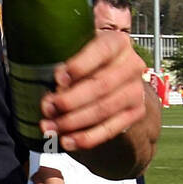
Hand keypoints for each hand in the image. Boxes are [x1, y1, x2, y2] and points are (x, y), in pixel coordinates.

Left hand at [40, 33, 149, 154]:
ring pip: (103, 109)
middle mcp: (132, 65)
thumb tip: (53, 83)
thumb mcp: (78, 50)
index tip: (58, 78)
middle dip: (70, 100)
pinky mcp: (135, 113)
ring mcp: (135, 90)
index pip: (102, 50)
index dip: (80, 65)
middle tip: (47, 107)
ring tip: (49, 127)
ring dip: (73, 122)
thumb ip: (65, 61)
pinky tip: (67, 141)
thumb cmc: (86, 60)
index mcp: (117, 42)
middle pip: (101, 85)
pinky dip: (86, 138)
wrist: (113, 75)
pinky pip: (110, 130)